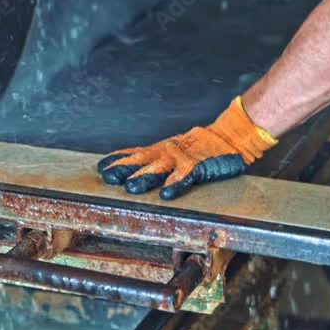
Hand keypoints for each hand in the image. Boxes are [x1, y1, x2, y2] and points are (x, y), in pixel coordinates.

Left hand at [97, 97, 276, 199]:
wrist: (229, 136)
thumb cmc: (199, 147)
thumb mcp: (173, 149)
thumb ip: (155, 158)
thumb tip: (132, 168)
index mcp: (160, 150)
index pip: (134, 154)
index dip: (117, 160)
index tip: (100, 168)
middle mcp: (167, 153)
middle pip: (141, 162)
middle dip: (124, 170)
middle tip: (109, 179)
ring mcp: (182, 159)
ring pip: (159, 169)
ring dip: (144, 178)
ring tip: (131, 187)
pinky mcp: (198, 167)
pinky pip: (184, 177)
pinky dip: (174, 185)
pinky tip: (165, 193)